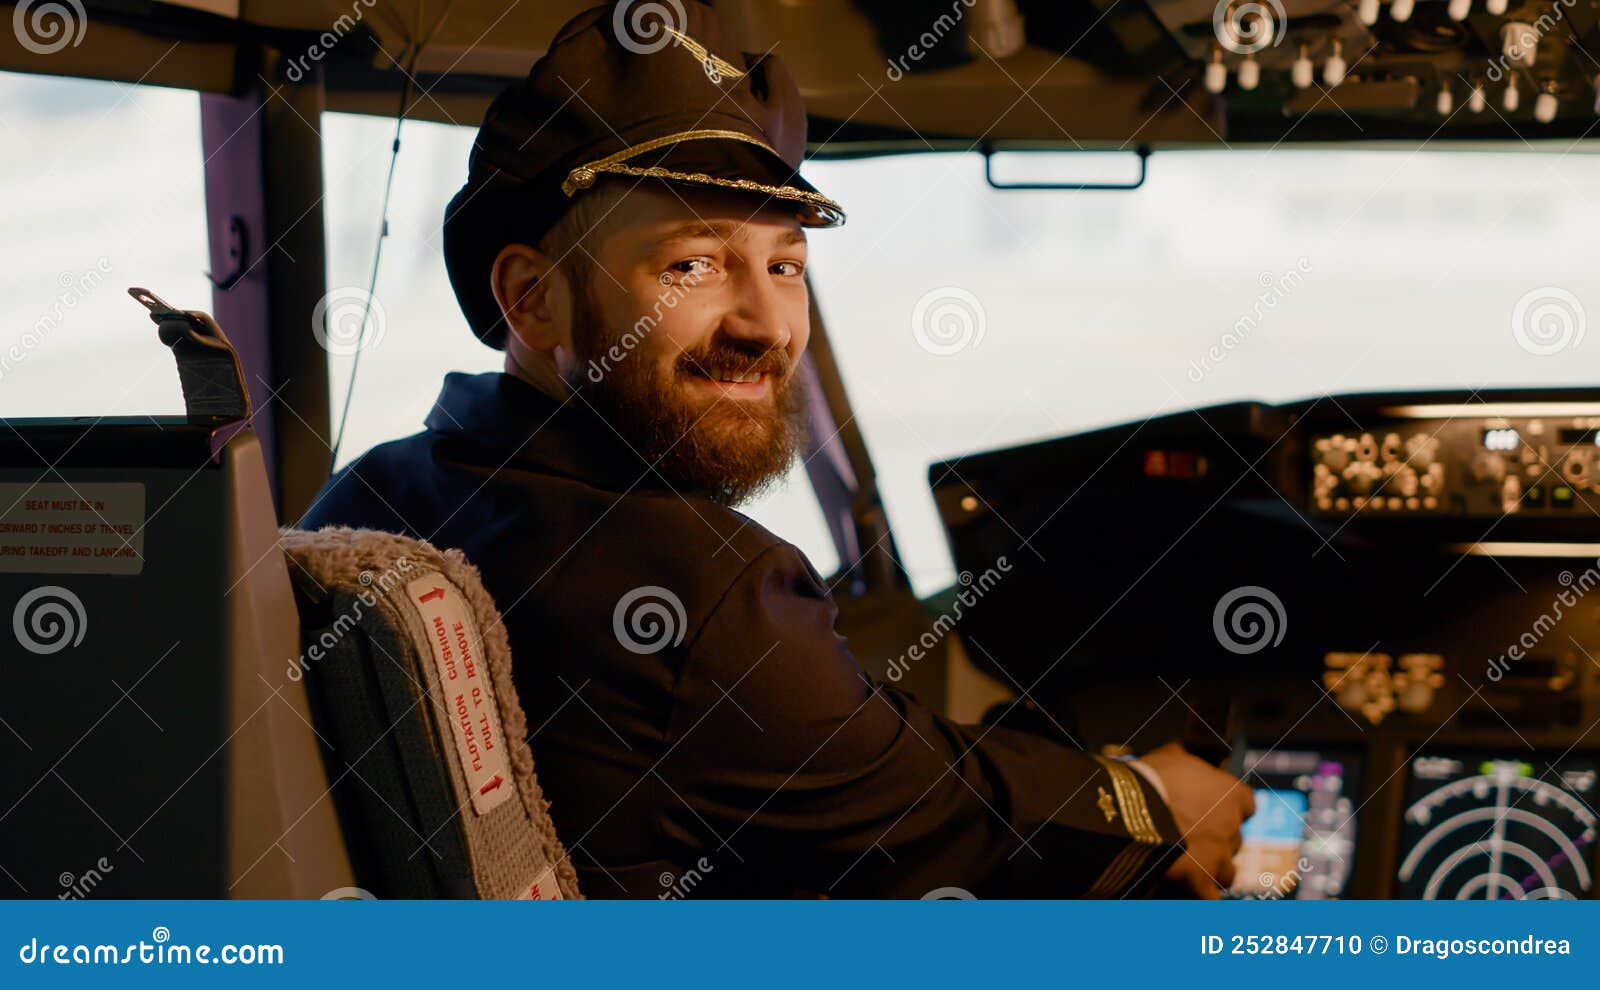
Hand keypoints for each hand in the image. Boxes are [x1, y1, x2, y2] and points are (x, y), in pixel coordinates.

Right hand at [1138, 742, 1254, 898]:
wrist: (1130, 810)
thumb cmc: (1148, 779)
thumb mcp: (1169, 757)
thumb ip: (1185, 761)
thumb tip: (1181, 756)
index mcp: (1229, 793)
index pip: (1246, 804)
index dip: (1229, 809)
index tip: (1216, 810)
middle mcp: (1231, 825)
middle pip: (1233, 839)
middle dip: (1215, 841)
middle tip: (1190, 839)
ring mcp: (1219, 856)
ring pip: (1226, 871)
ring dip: (1211, 870)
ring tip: (1186, 868)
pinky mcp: (1202, 881)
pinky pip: (1209, 899)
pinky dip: (1201, 898)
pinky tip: (1190, 897)